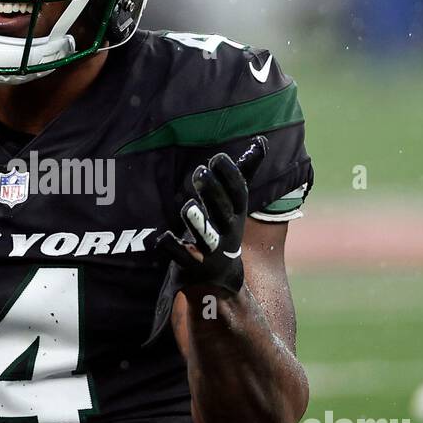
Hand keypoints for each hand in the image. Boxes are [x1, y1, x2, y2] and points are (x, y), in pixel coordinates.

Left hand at [156, 136, 267, 294]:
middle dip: (213, 193)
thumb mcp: (235, 203)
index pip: (237, 194)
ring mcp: (210, 252)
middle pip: (222, 212)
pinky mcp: (191, 267)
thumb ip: (244, 173)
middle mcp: (227, 233)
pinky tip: (162, 238)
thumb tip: (261, 140)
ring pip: (206, 237)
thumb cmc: (224, 230)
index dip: (230, 177)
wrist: (218, 281)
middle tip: (199, 172)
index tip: (217, 158)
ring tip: (188, 206)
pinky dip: (173, 249)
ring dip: (198, 223)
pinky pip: (182, 258)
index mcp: (236, 215)